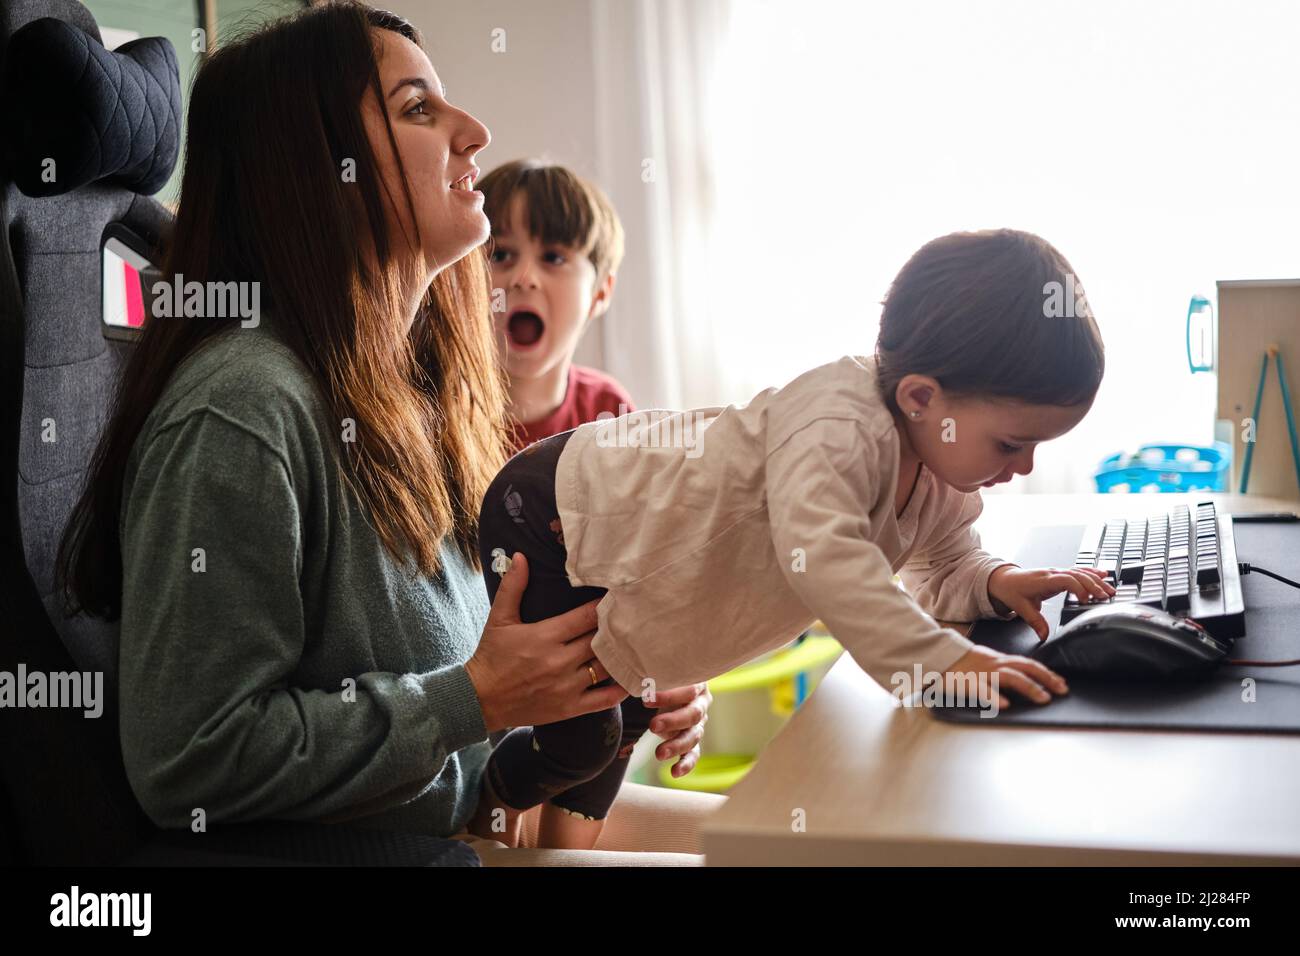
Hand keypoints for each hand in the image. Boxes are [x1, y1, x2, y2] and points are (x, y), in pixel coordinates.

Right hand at [465, 553, 626, 732]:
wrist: (480, 700)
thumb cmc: (491, 656)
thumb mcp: (499, 619)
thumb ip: (513, 587)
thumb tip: (520, 557)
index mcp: (545, 636)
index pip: (586, 617)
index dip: (604, 606)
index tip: (617, 598)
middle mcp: (559, 661)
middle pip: (600, 640)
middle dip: (616, 629)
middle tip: (635, 618)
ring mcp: (566, 686)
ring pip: (606, 668)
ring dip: (621, 656)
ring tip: (637, 644)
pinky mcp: (569, 707)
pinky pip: (603, 700)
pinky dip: (620, 690)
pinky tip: (631, 678)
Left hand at [641, 682, 711, 777]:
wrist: (659, 695)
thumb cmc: (654, 682)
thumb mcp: (652, 676)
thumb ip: (646, 677)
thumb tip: (628, 678)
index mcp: (696, 684)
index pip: (689, 689)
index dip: (670, 695)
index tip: (646, 699)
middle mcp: (700, 705)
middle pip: (693, 715)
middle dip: (672, 721)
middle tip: (652, 726)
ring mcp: (698, 725)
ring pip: (692, 737)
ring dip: (676, 745)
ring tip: (659, 754)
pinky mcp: (692, 743)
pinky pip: (693, 755)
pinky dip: (685, 765)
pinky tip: (674, 773)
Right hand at [946, 644, 1068, 708]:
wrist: (936, 656)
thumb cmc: (960, 663)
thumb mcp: (984, 661)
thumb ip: (1001, 668)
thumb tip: (1021, 676)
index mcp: (998, 660)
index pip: (1027, 663)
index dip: (1046, 672)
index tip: (1061, 682)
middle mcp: (994, 664)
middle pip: (1025, 668)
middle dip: (1046, 678)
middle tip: (1062, 690)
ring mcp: (983, 673)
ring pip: (1010, 677)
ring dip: (1029, 687)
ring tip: (1043, 698)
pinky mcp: (969, 683)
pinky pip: (984, 690)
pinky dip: (995, 697)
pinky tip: (1006, 705)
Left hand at [987, 565, 1115, 639]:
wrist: (1004, 579)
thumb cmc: (1012, 590)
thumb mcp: (1021, 608)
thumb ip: (1035, 622)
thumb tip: (1044, 635)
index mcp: (1044, 581)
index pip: (1066, 580)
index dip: (1078, 588)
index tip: (1086, 600)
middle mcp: (1052, 574)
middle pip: (1077, 575)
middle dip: (1093, 585)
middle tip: (1105, 596)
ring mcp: (1056, 572)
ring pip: (1080, 572)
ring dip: (1096, 580)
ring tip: (1110, 589)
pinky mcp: (1059, 573)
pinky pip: (1078, 570)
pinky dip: (1091, 571)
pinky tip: (1103, 573)